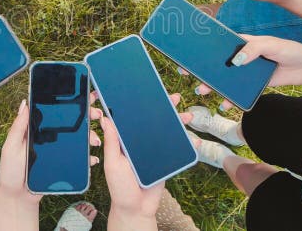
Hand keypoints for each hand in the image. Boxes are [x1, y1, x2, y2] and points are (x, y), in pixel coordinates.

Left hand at [0, 97, 103, 216]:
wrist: (18, 196)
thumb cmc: (11, 170)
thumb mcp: (11, 146)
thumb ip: (19, 126)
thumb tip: (25, 103)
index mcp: (37, 129)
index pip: (55, 112)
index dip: (69, 103)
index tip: (83, 96)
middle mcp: (49, 137)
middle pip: (71, 123)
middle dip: (87, 116)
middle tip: (97, 114)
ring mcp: (57, 150)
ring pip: (78, 139)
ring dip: (90, 136)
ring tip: (94, 140)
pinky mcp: (63, 163)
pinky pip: (78, 157)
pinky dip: (88, 156)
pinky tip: (92, 156)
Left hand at [104, 93, 189, 229]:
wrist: (137, 209)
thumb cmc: (120, 187)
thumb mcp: (113, 163)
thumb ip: (112, 142)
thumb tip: (106, 118)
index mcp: (126, 141)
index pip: (133, 119)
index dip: (139, 105)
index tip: (147, 92)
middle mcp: (140, 143)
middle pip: (153, 121)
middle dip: (164, 108)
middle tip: (173, 97)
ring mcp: (154, 151)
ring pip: (167, 132)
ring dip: (177, 122)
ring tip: (187, 114)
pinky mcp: (165, 161)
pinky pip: (177, 150)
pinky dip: (187, 144)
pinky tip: (194, 140)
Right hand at [188, 34, 301, 110]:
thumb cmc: (287, 50)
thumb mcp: (270, 45)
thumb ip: (252, 49)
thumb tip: (236, 60)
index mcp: (243, 42)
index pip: (221, 43)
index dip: (206, 48)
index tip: (192, 52)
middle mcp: (242, 56)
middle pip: (219, 63)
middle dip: (204, 69)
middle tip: (190, 73)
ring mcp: (246, 71)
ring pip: (226, 78)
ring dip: (214, 85)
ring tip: (203, 90)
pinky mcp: (252, 84)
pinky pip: (238, 92)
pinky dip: (231, 99)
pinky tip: (225, 104)